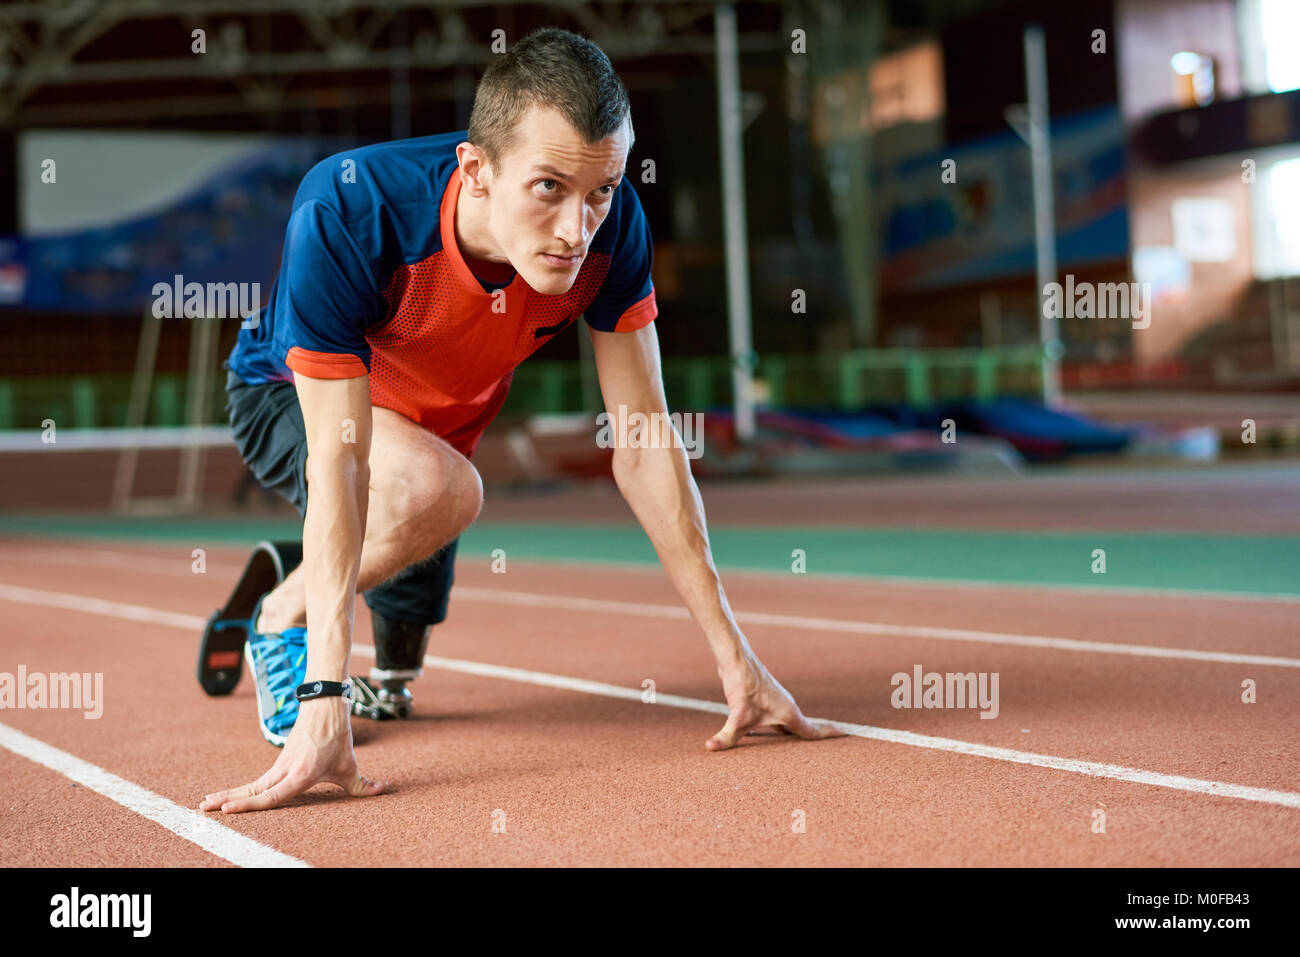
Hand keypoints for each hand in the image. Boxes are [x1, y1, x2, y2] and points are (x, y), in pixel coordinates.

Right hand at [200, 697, 386, 812]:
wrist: (325, 704)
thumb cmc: (336, 734)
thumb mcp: (350, 764)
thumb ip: (364, 785)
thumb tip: (382, 790)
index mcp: (301, 774)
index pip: (271, 795)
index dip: (249, 803)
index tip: (228, 807)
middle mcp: (285, 771)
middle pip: (252, 789)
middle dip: (227, 799)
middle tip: (204, 807)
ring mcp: (280, 765)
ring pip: (251, 784)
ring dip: (228, 793)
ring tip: (205, 803)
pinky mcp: (280, 761)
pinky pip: (258, 780)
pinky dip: (242, 789)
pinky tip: (228, 796)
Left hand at [707, 653, 846, 750]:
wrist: (737, 660)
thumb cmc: (743, 686)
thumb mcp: (737, 718)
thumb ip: (726, 737)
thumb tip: (709, 748)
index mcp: (789, 715)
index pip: (813, 732)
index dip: (830, 736)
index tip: (846, 735)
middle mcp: (788, 708)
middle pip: (805, 729)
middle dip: (816, 739)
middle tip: (831, 746)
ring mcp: (778, 702)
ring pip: (790, 724)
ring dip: (796, 736)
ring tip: (799, 752)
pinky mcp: (767, 699)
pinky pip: (779, 719)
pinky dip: (780, 729)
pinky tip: (769, 736)